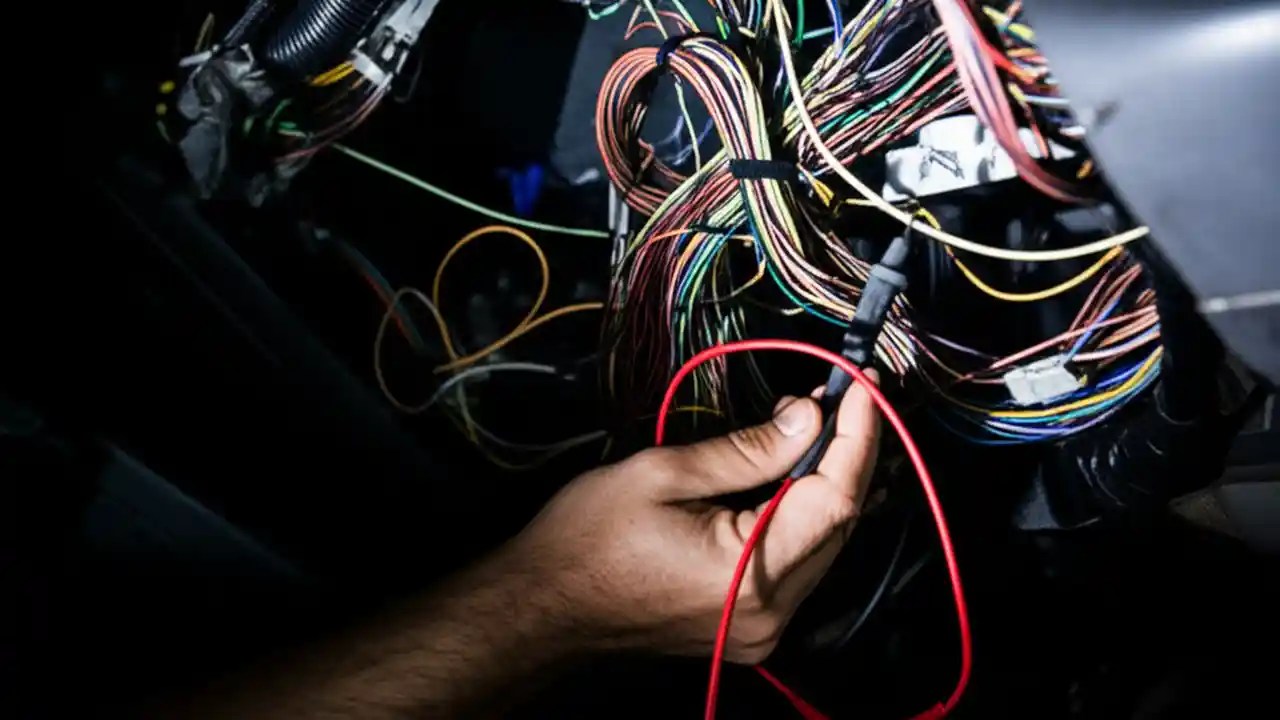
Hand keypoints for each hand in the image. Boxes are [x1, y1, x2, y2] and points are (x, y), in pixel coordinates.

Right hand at [503, 374, 880, 663]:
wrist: (541, 608)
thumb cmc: (585, 539)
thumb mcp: (663, 474)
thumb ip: (748, 450)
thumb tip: (811, 416)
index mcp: (748, 574)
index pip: (835, 498)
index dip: (858, 435)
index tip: (864, 382)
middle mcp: (769, 613)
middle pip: (841, 524)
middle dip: (849, 453)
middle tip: (842, 394)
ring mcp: (761, 628)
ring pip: (826, 544)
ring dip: (830, 481)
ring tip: (817, 421)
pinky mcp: (748, 627)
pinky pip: (799, 563)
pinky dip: (805, 513)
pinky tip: (795, 471)